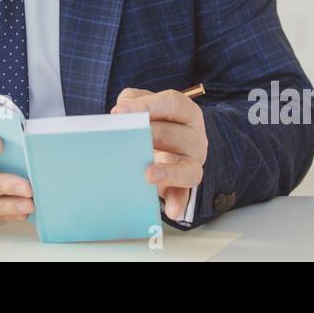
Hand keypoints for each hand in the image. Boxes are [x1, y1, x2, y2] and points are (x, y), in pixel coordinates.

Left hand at [111, 88, 207, 220]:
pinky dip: (178, 203)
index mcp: (185, 112)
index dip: (148, 105)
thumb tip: (119, 114)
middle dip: (153, 136)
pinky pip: (185, 195)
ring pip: (188, 168)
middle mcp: (195, 137)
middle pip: (178, 135)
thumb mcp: (145, 106)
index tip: (122, 111)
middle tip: (130, 140)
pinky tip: (170, 211)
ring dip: (168, 172)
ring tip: (147, 174)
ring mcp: (193, 162)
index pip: (172, 103)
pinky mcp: (186, 186)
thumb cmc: (153, 123)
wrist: (167, 147)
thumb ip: (133, 101)